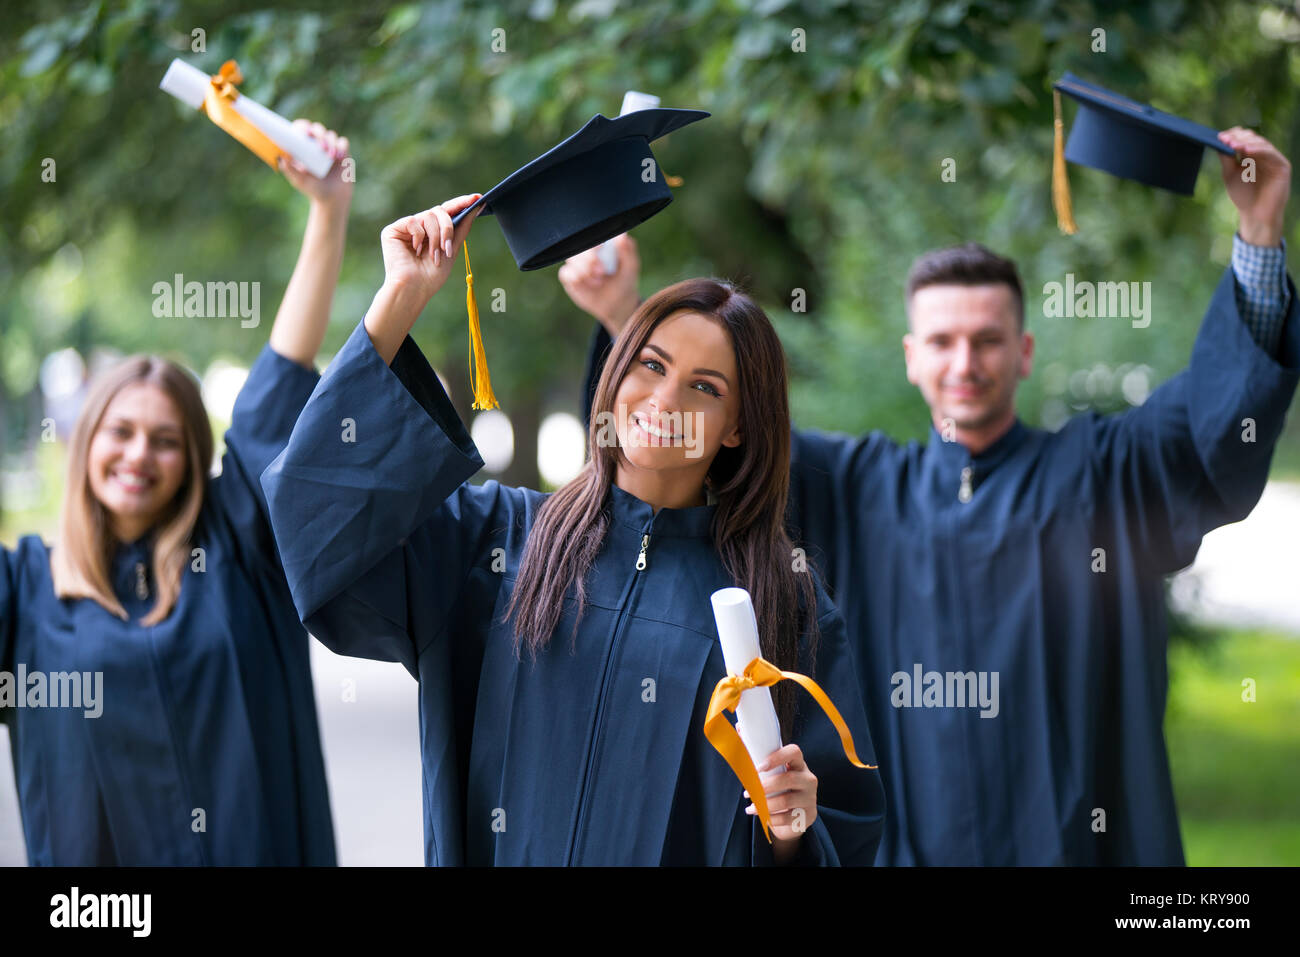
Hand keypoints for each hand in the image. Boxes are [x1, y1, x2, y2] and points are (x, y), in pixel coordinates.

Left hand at [279, 120, 352, 210]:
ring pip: (331, 135)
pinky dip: (341, 147)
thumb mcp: (299, 180)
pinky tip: (340, 157)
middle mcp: (316, 144)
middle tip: (321, 147)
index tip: (304, 134)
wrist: (332, 198)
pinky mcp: (343, 152)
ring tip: (331, 157)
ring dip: (331, 143)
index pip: (302, 129)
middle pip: (317, 129)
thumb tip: (280, 156)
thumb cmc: (313, 188)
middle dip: (320, 135)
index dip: (303, 127)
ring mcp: (330, 147)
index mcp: (303, 146)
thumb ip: (289, 169)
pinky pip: (343, 143)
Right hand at [379, 194, 482, 303]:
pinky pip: (414, 221)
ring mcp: (407, 227)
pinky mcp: (393, 230)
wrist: (415, 288)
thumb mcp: (452, 249)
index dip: (462, 203)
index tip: (478, 198)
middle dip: (447, 229)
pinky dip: (419, 236)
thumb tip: (477, 206)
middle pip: (440, 212)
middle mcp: (420, 226)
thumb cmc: (432, 275)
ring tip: (433, 255)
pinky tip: (415, 250)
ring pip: (429, 215)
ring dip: (435, 237)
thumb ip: (462, 227)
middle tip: (447, 247)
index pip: (448, 211)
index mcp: (433, 231)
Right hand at [557, 232, 640, 335]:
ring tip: (599, 281)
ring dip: (584, 270)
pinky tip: (587, 285)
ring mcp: (577, 263)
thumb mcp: (631, 266)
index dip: (594, 242)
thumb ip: (628, 250)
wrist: (617, 304)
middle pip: (578, 244)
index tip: (600, 248)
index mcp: (602, 242)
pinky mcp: (570, 277)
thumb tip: (622, 235)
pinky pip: (565, 272)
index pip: (593, 233)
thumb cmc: (624, 281)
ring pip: (571, 258)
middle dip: (589, 257)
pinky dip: (576, 278)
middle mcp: (588, 250)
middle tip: (601, 271)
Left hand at [744, 743, 817, 852]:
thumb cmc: (779, 787)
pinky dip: (771, 818)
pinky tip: (760, 816)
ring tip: (750, 807)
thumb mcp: (772, 771)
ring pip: (786, 801)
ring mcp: (810, 797)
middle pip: (788, 779)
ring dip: (764, 804)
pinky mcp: (808, 814)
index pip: (794, 752)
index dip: (777, 757)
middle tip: (747, 792)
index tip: (759, 767)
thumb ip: (757, 752)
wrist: (795, 814)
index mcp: (798, 763)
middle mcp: (808, 778)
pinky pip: (787, 818)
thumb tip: (738, 727)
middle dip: (765, 787)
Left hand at [1218, 127, 1289, 246]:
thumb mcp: (1230, 174)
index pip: (1243, 139)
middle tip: (1225, 139)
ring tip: (1233, 144)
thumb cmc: (1243, 195)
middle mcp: (1263, 155)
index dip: (1233, 136)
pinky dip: (1258, 150)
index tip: (1219, 137)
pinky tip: (1247, 150)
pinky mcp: (1282, 165)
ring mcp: (1273, 159)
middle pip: (1252, 138)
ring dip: (1246, 142)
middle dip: (1238, 138)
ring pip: (1261, 143)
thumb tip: (1220, 140)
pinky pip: (1271, 153)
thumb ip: (1227, 158)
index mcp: (1251, 156)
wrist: (1255, 214)